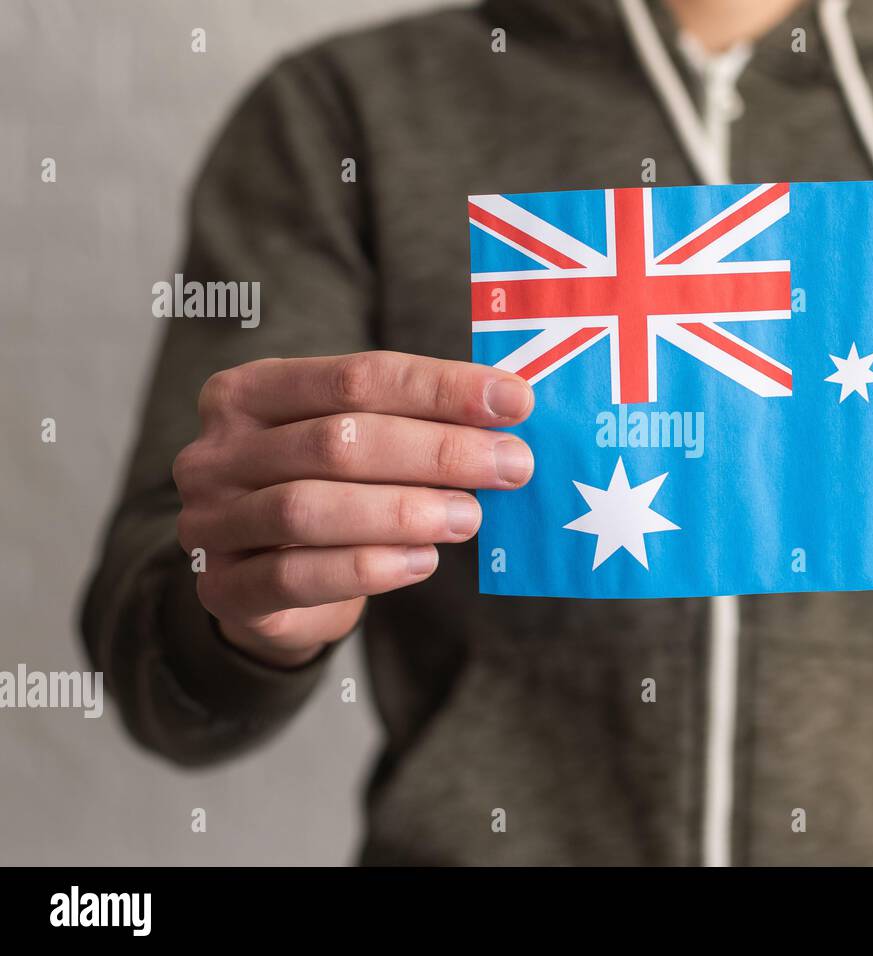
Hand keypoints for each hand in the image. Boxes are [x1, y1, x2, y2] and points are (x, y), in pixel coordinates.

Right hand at [173, 351, 533, 666]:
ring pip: (309, 508)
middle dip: (437, 451)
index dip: (441, 387)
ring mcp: (209, 521)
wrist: (268, 586)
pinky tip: (423, 562)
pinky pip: (295, 576)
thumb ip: (413, 423)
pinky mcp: (224, 589)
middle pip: (337, 440)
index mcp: (251, 391)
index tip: (515, 401)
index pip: (356, 377)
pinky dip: (367, 568)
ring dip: (404, 511)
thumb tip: (510, 413)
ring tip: (470, 517)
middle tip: (512, 465)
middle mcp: (216, 450)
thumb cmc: (330, 494)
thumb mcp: (359, 445)